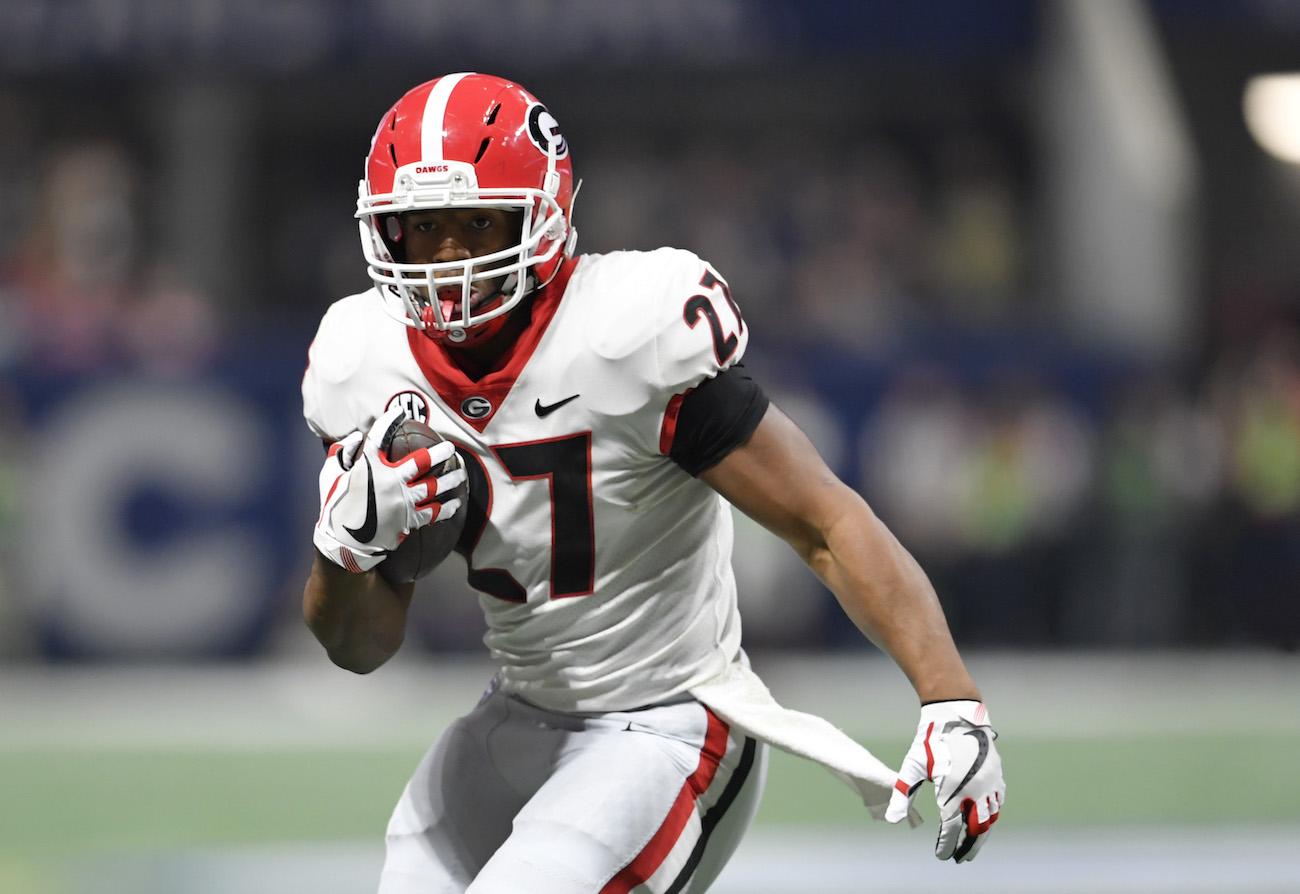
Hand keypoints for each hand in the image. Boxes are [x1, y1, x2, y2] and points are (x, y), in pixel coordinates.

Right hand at [313, 406, 466, 572]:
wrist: (342, 544)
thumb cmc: (334, 508)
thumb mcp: (330, 476)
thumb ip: (341, 454)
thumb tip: (355, 438)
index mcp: (369, 468)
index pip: (380, 437)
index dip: (389, 421)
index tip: (399, 413)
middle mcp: (390, 481)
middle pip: (422, 462)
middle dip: (439, 452)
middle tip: (450, 448)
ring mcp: (402, 501)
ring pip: (434, 486)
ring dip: (450, 479)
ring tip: (460, 473)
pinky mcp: (408, 520)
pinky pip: (433, 512)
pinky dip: (446, 508)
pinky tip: (455, 503)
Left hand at [884, 700, 1003, 862]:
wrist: (956, 715)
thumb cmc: (930, 741)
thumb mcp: (912, 766)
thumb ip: (903, 794)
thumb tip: (891, 820)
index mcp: (954, 789)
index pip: (952, 827)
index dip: (947, 844)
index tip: (941, 856)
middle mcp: (976, 789)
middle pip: (976, 829)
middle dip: (968, 846)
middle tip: (960, 859)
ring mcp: (990, 782)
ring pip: (991, 818)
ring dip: (982, 834)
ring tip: (972, 846)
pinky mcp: (997, 775)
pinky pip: (998, 802)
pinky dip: (992, 816)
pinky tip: (984, 823)